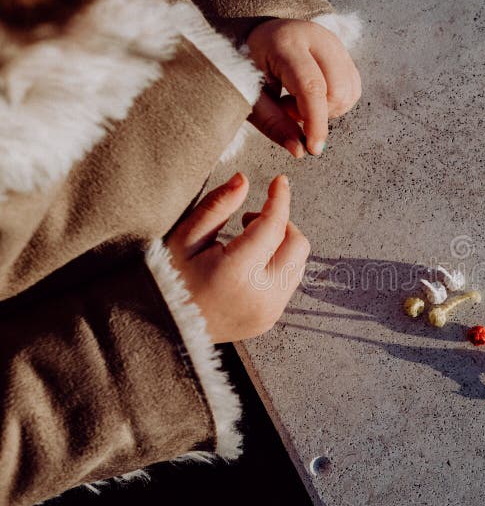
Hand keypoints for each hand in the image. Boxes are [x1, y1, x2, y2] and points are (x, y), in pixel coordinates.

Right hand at [165, 173, 309, 342]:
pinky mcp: (270, 319)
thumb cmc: (169, 278)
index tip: (280, 182)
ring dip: (281, 246)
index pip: (273, 226)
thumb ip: (217, 206)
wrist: (165, 325)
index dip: (279, 199)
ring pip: (298, 264)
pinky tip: (250, 265)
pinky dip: (277, 266)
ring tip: (248, 243)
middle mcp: (261, 296)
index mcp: (238, 273)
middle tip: (250, 221)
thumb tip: (243, 180)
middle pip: (298, 245)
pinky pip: (288, 283)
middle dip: (282, 224)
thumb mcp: (186, 237)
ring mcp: (269, 311)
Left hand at [245, 18, 361, 156]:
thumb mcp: (248, 95)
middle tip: (288, 107)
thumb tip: (300, 150)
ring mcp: (333, 43)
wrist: (255, 37)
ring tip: (297, 100)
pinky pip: (352, 89)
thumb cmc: (247, 65)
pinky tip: (312, 95)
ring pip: (348, 93)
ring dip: (326, 109)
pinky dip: (334, 103)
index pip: (312, 87)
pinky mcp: (343, 53)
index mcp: (287, 43)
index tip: (314, 148)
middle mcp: (316, 38)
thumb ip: (273, 123)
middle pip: (337, 91)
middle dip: (317, 114)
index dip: (316, 122)